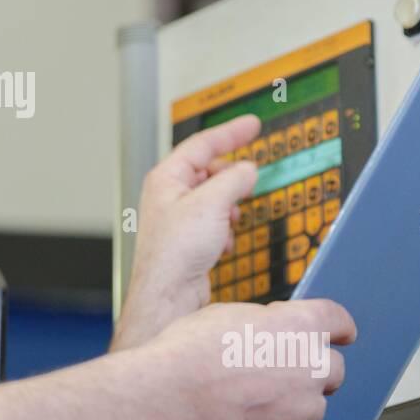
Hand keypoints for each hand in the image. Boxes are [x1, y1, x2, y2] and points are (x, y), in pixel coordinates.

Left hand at [115, 114, 260, 348]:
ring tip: (230, 218)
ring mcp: (178, 218)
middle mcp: (169, 195)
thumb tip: (247, 169)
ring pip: (214, 198)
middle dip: (231, 178)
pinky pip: (214, 222)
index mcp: (166, 177)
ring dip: (229, 206)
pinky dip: (224, 228)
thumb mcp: (211, 204)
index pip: (202, 144)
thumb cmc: (174, 252)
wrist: (169, 295)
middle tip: (249, 180)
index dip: (230, 132)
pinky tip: (224, 241)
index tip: (252, 124)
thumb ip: (233, 179)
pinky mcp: (188, 240)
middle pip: (208, 171)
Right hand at [147, 298, 356, 419]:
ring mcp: (305, 408)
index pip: (338, 321)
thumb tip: (277, 333)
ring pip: (312, 404)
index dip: (339, 328)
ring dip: (292, 401)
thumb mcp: (228, 316)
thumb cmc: (188, 353)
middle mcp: (312, 366)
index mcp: (298, 326)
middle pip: (334, 367)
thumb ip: (266, 324)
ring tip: (247, 400)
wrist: (167, 400)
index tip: (343, 335)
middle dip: (313, 368)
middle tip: (280, 372)